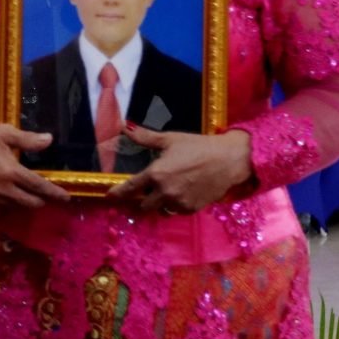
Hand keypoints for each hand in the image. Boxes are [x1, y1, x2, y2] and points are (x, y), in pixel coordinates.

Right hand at [0, 122, 70, 207]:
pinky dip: (12, 202)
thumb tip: (49, 140)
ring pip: (18, 206)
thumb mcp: (5, 133)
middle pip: (31, 203)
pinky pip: (4, 206)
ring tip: (29, 192)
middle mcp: (4, 189)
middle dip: (42, 200)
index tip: (67, 197)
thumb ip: (28, 139)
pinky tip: (11, 192)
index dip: (55, 193)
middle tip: (46, 192)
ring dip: (27, 201)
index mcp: (11, 172)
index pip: (39, 187)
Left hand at [106, 127, 253, 213]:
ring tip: (162, 192)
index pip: (130, 188)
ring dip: (157, 204)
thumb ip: (143, 136)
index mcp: (156, 174)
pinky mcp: (192, 210)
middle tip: (142, 193)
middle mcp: (165, 192)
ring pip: (160, 210)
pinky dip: (173, 206)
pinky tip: (179, 193)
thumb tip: (122, 126)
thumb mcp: (169, 139)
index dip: (118, 194)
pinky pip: (176, 212)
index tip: (109, 197)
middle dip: (140, 201)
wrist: (229, 161)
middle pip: (143, 206)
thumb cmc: (198, 147)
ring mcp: (179, 203)